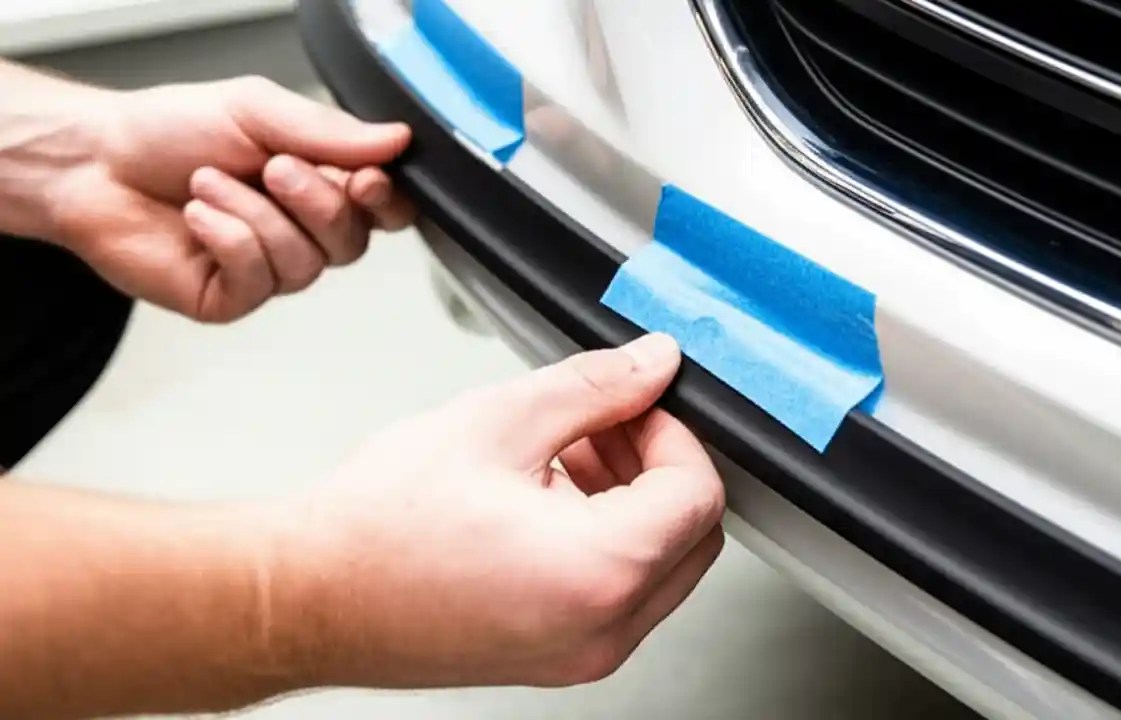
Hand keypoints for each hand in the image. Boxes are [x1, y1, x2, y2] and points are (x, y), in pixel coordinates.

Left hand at [46, 76, 416, 321]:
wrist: (94, 162)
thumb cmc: (168, 131)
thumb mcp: (258, 110)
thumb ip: (330, 131)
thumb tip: (397, 140)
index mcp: (319, 183)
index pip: (386, 210)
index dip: (385, 202)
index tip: (365, 179)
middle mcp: (300, 231)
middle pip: (352, 242)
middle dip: (315, 203)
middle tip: (274, 168)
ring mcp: (267, 269)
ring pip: (305, 264)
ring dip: (255, 215)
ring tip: (207, 183)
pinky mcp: (231, 298)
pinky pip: (257, 280)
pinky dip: (228, 240)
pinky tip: (198, 217)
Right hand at [266, 334, 725, 687]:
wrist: (306, 595)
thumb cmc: (377, 525)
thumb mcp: (499, 422)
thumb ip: (595, 387)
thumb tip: (653, 365)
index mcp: (601, 571)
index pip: (700, 493)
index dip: (675, 433)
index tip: (635, 404)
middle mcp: (604, 630)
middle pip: (693, 536)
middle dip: (661, 466)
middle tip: (607, 423)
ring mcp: (582, 654)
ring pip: (660, 567)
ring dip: (635, 502)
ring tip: (567, 455)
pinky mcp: (557, 659)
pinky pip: (618, 595)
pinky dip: (608, 541)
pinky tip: (549, 498)